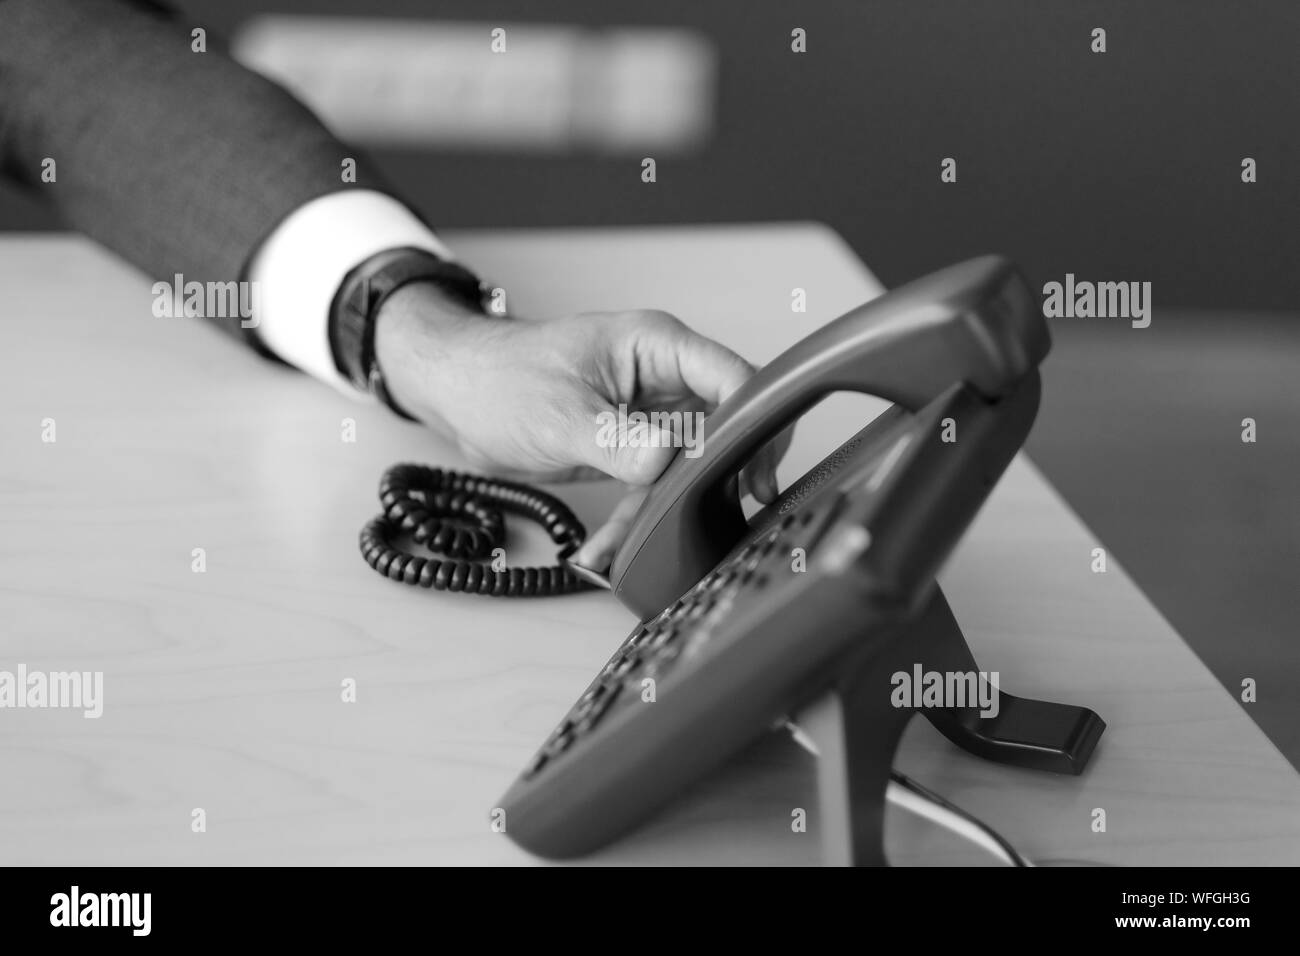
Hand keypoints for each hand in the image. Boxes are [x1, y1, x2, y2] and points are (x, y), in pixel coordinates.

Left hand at [373, 282, 790, 571]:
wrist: (458, 397)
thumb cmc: (499, 380)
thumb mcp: (561, 416)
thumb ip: (621, 442)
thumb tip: (670, 460)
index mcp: (655, 346)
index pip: (733, 376)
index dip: (754, 422)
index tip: (754, 470)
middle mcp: (662, 377)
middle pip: (724, 425)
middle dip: (717, 476)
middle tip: (721, 512)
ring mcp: (650, 412)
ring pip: (688, 467)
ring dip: (663, 510)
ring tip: (625, 546)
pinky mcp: (632, 444)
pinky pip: (654, 485)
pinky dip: (635, 519)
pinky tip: (606, 548)